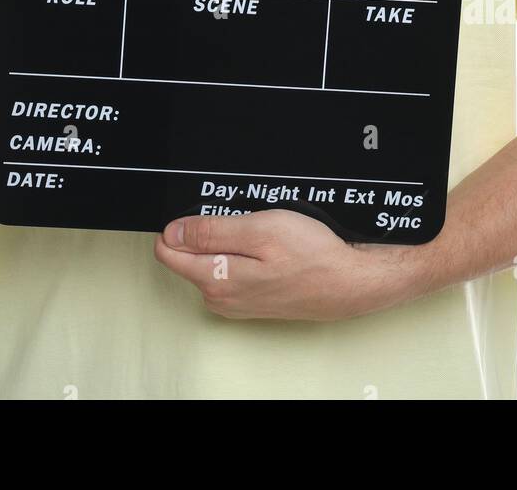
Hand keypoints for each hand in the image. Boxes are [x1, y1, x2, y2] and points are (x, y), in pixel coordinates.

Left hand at [154, 209, 425, 320]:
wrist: (348, 282)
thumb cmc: (311, 256)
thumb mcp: (259, 230)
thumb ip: (211, 233)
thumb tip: (172, 233)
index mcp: (215, 280)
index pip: (168, 251)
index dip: (180, 224)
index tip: (203, 212)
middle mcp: (220, 298)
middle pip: (188, 256)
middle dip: (205, 232)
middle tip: (240, 220)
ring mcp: (236, 302)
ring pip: (210, 263)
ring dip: (226, 242)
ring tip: (257, 231)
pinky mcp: (251, 301)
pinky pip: (230, 271)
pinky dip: (241, 254)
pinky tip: (266, 247)